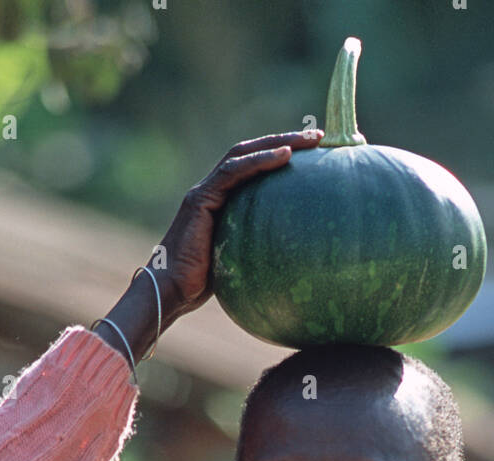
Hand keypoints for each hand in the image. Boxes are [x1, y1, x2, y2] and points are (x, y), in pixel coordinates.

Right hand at [93, 131, 322, 367]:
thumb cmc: (204, 285)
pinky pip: (234, 172)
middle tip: (321, 136)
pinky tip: (286, 155)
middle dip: (287, 139)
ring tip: (312, 139)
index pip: (254, 167)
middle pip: (252, 152)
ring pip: (244, 154)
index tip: (315, 153)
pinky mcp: (202, 199)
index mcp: (222, 200)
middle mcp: (213, 188)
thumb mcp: (240, 260)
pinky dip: (260, 160)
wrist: (171, 291)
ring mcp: (206, 191)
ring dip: (280, 142)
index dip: (282, 154)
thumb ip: (258, 247)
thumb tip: (296, 259)